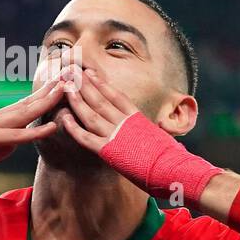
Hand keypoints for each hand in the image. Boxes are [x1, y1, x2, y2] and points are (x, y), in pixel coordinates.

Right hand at [0, 79, 63, 179]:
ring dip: (49, 101)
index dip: (47, 94)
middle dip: (53, 89)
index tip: (66, 84)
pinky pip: (15, 136)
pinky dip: (35, 131)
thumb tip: (17, 141)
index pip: (26, 104)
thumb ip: (1, 143)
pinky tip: (52, 126)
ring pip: (25, 112)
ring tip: (69, 89)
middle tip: (76, 74)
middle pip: (30, 101)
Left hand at [56, 65, 220, 202]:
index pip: (117, 96)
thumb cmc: (173, 158)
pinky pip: (86, 138)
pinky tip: (64, 117)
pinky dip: (74, 128)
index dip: (101, 84)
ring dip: (77, 99)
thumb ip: (151, 132)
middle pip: (100, 99)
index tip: (90, 73)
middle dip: (84, 84)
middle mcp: (125, 122)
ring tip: (65, 86)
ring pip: (91, 113)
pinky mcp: (109, 151)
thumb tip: (156, 131)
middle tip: (71, 71)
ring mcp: (116, 135)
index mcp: (138, 118)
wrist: (175, 168)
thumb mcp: (162, 138)